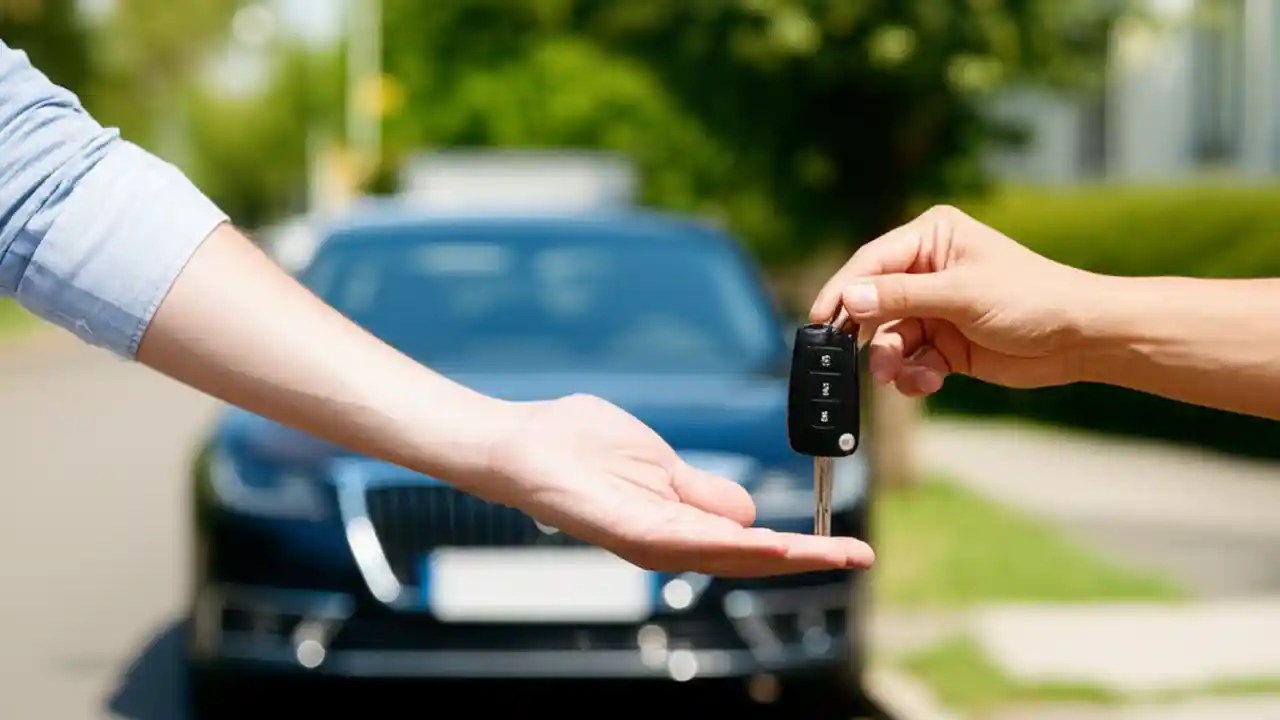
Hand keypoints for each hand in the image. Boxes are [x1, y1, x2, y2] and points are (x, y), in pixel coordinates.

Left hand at [480, 393, 874, 576]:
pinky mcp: (629, 530)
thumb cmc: (577, 445)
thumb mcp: (658, 462)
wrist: (521, 442)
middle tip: (862, 555)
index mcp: (677, 521)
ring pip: (728, 554)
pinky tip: (770, 542)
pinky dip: (734, 544)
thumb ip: (700, 488)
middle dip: (807, 558)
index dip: (800, 546)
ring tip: (834, 555)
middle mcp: (667, 540)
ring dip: (783, 556)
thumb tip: (747, 509)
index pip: (750, 539)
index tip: (848, 545)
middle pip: (749, 555)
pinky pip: (689, 540)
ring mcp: (649, 539)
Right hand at [810, 205, 1098, 395]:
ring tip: (901, 376)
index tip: (820, 319)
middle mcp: (928, 269)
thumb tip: (849, 298)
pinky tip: (928, 381)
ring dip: (892, 359)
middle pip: (874, 301)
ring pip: (890, 336)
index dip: (842, 289)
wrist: (1080, 339)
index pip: (872, 261)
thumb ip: (901, 297)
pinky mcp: (944, 343)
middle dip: (868, 333)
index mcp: (932, 237)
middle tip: (849, 358)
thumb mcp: (961, 294)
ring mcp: (935, 308)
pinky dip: (913, 374)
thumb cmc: (1031, 298)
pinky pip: (911, 359)